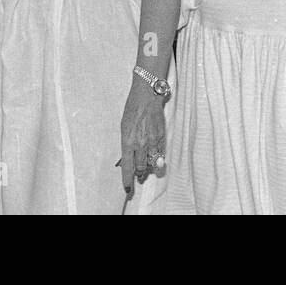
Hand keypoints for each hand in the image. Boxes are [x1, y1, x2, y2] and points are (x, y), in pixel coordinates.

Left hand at [119, 80, 166, 195]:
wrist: (147, 95)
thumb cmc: (132, 109)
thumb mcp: (124, 127)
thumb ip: (127, 144)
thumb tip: (129, 157)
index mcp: (128, 141)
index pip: (127, 167)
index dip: (127, 180)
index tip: (127, 189)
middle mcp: (140, 143)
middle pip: (141, 168)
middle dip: (139, 175)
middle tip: (139, 178)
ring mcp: (152, 141)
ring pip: (151, 163)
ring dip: (148, 168)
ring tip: (146, 170)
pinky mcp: (161, 137)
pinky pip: (160, 153)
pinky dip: (157, 158)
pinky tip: (155, 159)